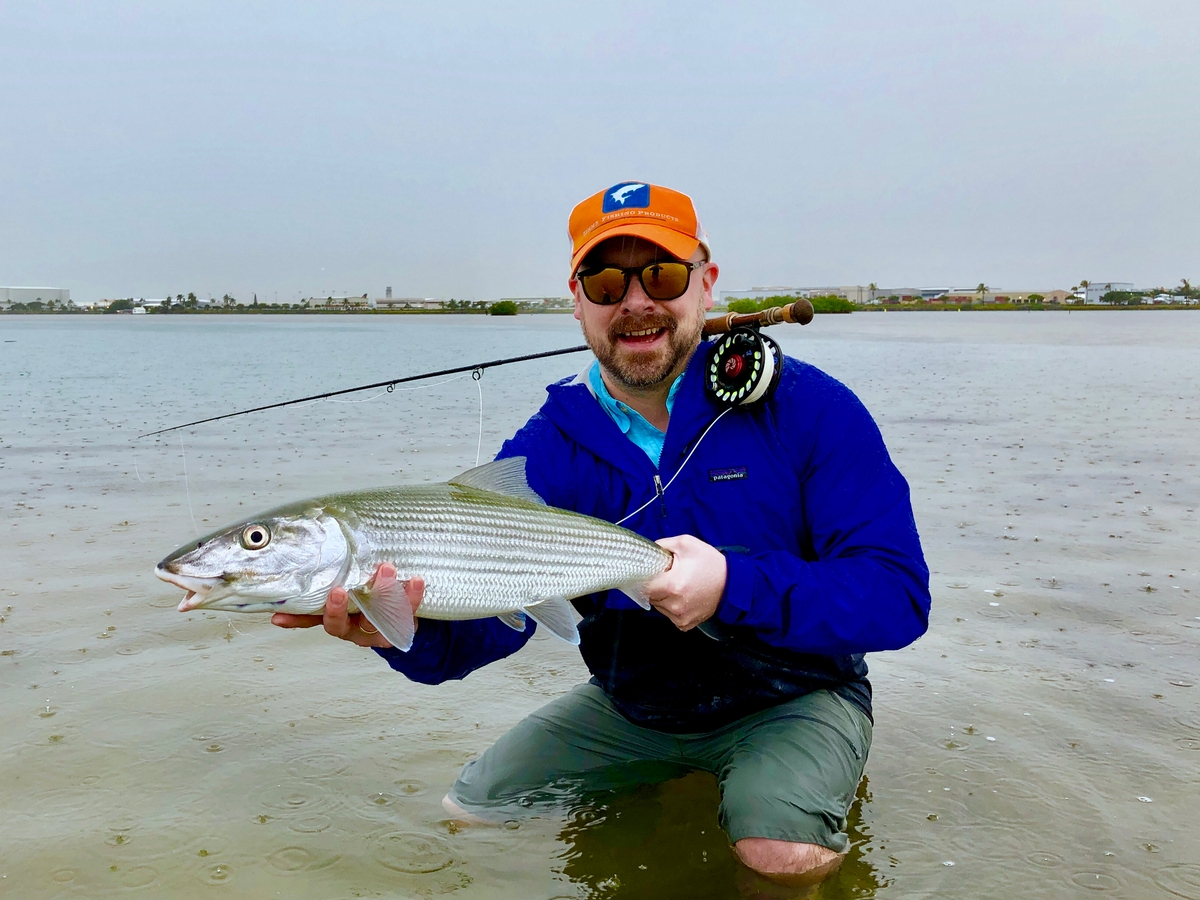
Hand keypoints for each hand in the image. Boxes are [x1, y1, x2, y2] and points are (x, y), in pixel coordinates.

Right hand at [271, 563, 423, 648]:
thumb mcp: (347, 588)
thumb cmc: (367, 595)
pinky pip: (406, 614)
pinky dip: (412, 596)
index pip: (309, 620)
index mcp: (334, 617)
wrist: (404, 616)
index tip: (279, 616)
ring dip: (380, 595)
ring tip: (386, 570)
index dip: (295, 619)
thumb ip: (328, 580)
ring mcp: (376, 630)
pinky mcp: (401, 627)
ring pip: (375, 618)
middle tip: (340, 590)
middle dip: (337, 609)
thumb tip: (299, 561)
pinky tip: (415, 580)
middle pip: (338, 625)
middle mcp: (352, 628)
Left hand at [643, 535, 726, 631]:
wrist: (733, 584)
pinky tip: (683, 596)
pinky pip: (669, 615)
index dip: (643, 578)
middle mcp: (674, 605)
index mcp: (672, 585)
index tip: (648, 572)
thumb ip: (663, 545)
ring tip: (678, 585)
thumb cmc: (710, 564)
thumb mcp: (686, 544)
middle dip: (655, 586)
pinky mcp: (685, 624)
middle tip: (667, 576)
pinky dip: (672, 606)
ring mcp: (680, 617)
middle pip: (650, 597)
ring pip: (658, 607)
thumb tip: (649, 550)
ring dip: (662, 597)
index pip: (643, 587)